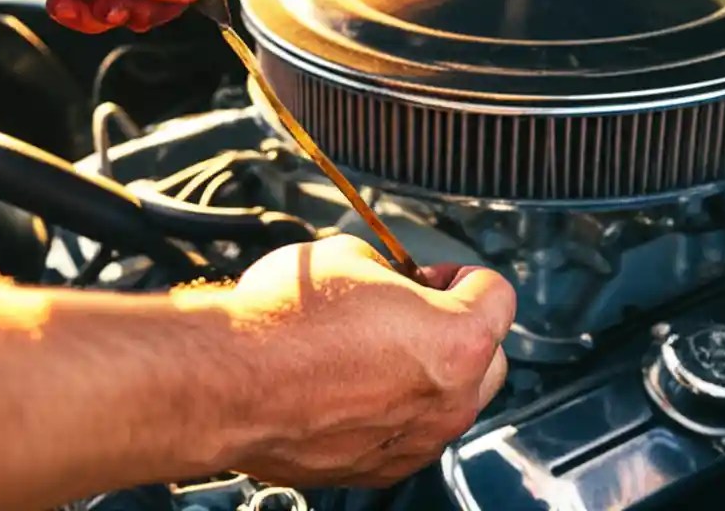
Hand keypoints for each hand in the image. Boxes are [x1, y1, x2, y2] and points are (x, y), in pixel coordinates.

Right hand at [222, 235, 514, 487]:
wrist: (227, 382)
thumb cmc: (281, 324)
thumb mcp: (346, 256)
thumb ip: (387, 270)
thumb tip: (382, 276)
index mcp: (456, 340)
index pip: (497, 294)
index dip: (462, 275)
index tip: (434, 275)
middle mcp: (447, 400)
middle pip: (488, 357)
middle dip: (456, 329)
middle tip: (409, 309)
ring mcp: (414, 441)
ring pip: (448, 402)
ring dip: (426, 374)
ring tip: (369, 350)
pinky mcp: (377, 468)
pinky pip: (406, 434)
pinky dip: (391, 412)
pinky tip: (348, 387)